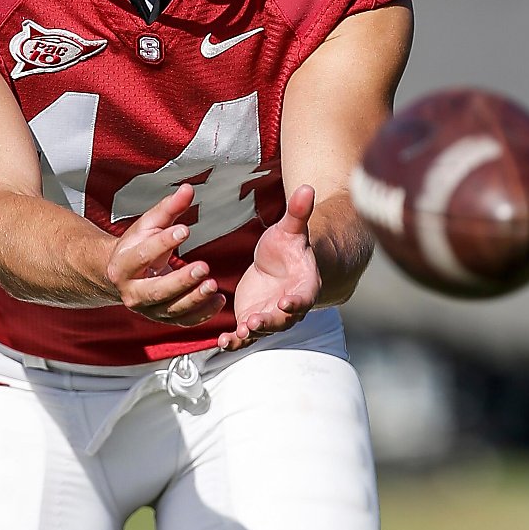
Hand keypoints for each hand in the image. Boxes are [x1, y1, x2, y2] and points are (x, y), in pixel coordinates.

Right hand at [106, 183, 219, 325]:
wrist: (123, 276)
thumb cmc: (138, 246)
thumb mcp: (149, 225)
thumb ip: (168, 209)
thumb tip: (188, 188)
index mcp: (123, 266)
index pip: (143, 255)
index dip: (163, 242)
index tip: (185, 230)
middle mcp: (132, 293)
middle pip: (156, 290)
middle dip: (181, 280)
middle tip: (204, 267)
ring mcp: (148, 311)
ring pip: (172, 309)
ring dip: (194, 299)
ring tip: (214, 285)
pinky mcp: (163, 319)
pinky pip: (184, 321)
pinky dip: (202, 314)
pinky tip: (219, 301)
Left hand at [216, 184, 320, 350]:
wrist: (281, 264)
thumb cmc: (289, 247)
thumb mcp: (291, 229)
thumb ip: (299, 213)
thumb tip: (307, 187)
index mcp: (304, 286)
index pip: (303, 297)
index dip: (296, 301)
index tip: (285, 301)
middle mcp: (290, 307)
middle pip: (282, 320)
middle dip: (268, 322)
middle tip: (253, 322)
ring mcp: (270, 316)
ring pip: (262, 331)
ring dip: (249, 335)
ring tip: (234, 336)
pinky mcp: (252, 320)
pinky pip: (245, 335)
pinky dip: (234, 341)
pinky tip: (221, 342)